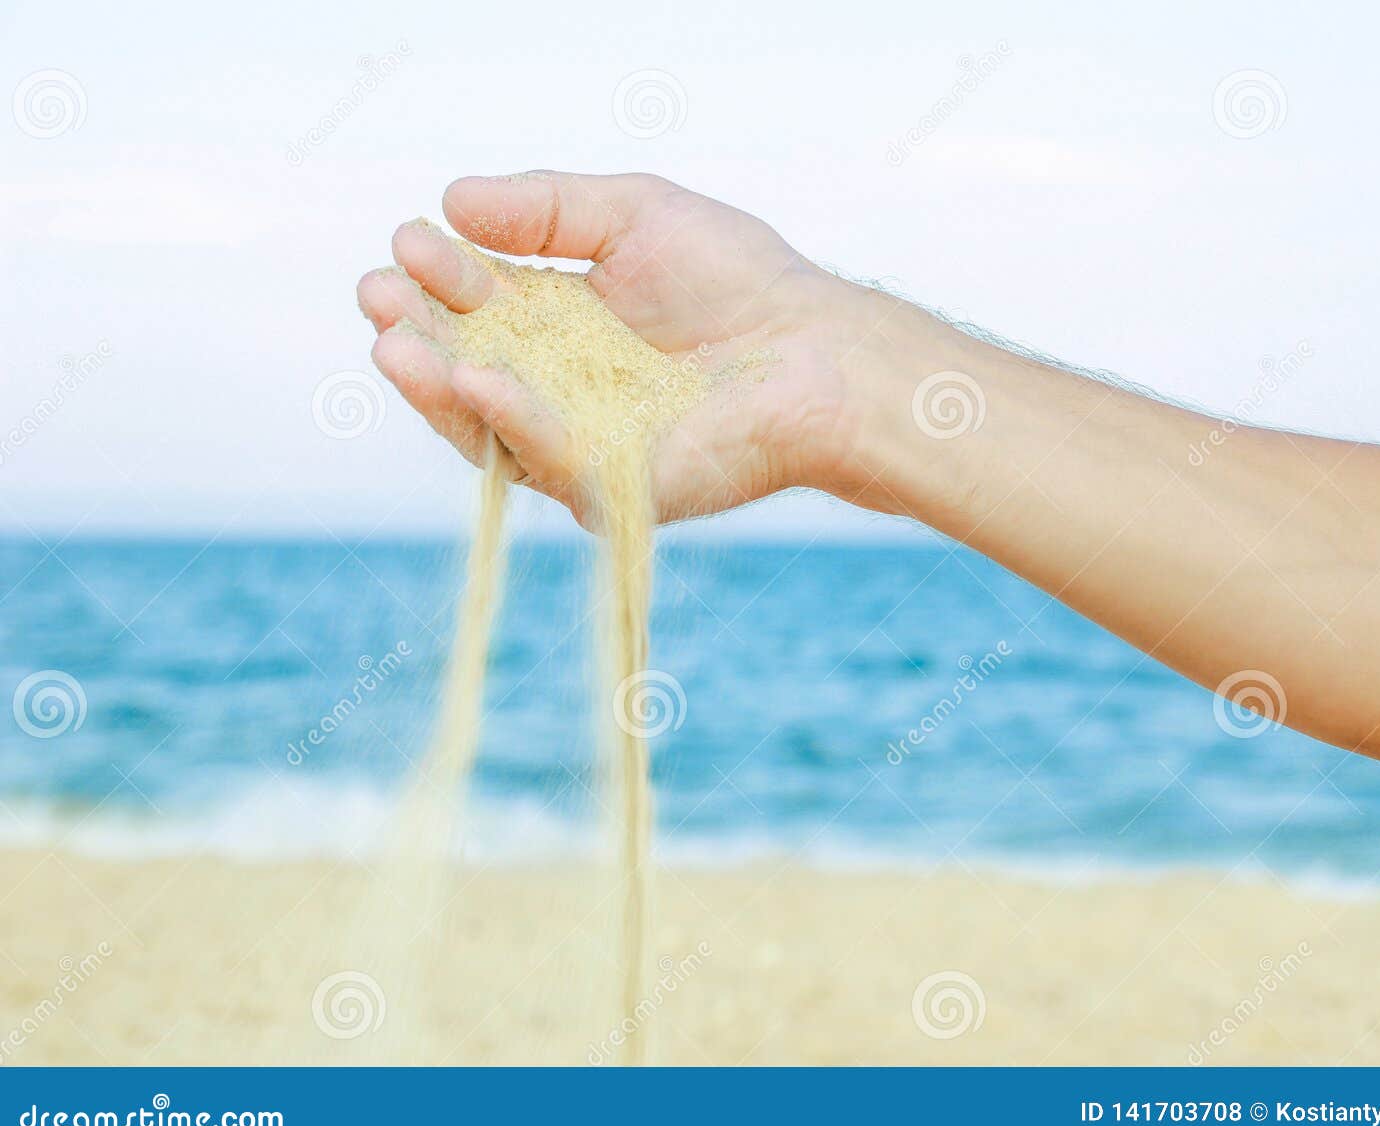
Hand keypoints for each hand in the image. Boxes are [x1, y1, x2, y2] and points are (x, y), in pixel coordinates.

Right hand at [356, 170, 901, 526]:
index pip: (476, 304)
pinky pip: (548, 459)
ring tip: (396, 343)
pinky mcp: (612, 489)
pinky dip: (511, 421)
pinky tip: (476, 379)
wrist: (819, 350)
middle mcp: (558, 388)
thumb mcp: (633, 215)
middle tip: (377, 292)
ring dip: (436, 384)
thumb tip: (451, 199)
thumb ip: (545, 208)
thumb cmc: (742, 280)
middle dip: (416, 331)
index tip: (411, 239)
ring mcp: (580, 444)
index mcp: (559, 324)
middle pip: (464, 366)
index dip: (438, 275)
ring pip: (487, 424)